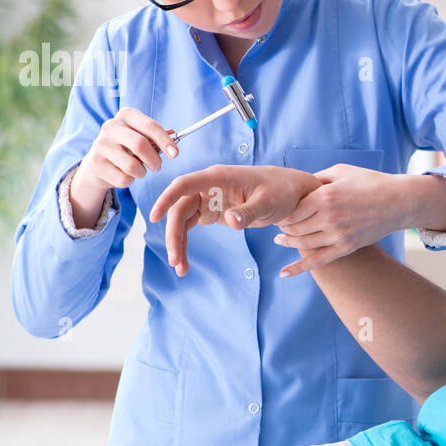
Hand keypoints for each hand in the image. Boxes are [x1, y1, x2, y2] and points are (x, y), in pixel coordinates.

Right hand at [75, 107, 178, 193]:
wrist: (97, 163)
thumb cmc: (126, 148)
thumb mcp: (141, 137)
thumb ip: (156, 136)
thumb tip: (173, 133)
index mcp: (125, 115)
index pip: (150, 126)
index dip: (165, 141)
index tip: (175, 154)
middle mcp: (110, 126)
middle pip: (140, 145)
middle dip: (155, 160)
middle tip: (157, 167)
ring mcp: (101, 145)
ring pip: (132, 166)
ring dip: (142, 173)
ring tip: (139, 171)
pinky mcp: (95, 164)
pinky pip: (123, 178)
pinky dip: (130, 181)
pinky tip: (125, 175)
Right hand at [148, 165, 320, 275]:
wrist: (292, 193)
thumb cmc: (282, 191)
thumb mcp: (269, 202)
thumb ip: (249, 211)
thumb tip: (230, 220)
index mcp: (219, 177)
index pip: (185, 184)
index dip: (167, 198)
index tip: (153, 217)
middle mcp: (209, 186)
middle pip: (180, 208)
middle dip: (174, 235)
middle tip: (175, 261)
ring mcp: (209, 199)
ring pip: (183, 220)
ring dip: (178, 243)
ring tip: (180, 269)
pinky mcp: (213, 212)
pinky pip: (191, 227)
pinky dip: (186, 243)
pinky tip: (185, 263)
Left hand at [272, 164, 423, 275]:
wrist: (399, 201)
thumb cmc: (371, 182)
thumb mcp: (341, 171)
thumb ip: (317, 178)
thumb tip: (299, 186)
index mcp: (325, 195)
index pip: (292, 209)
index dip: (282, 212)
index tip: (279, 211)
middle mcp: (329, 217)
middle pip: (295, 228)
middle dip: (284, 227)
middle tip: (279, 224)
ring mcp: (338, 234)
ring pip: (303, 244)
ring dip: (289, 242)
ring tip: (281, 239)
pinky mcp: (347, 247)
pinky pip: (318, 261)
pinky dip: (299, 268)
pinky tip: (284, 273)